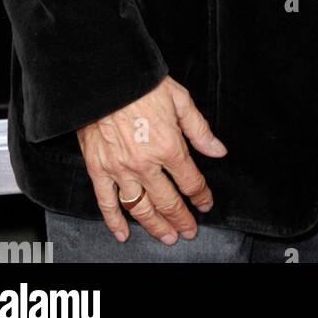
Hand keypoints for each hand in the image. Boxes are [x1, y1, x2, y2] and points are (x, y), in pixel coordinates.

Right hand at [76, 75, 226, 244]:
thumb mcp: (180, 100)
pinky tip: (123, 234)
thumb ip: (200, 130)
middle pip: (168, 202)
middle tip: (189, 231)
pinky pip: (106, 204)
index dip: (202, 196)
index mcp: (169, 146)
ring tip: (167, 237)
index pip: (191, 181)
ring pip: (141, 209)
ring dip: (156, 227)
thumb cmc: (142, 85)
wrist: (106, 79)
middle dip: (182, 219)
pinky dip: (115, 223)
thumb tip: (218, 150)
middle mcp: (146, 164)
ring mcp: (120, 170)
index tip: (206, 203)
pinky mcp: (99, 170)